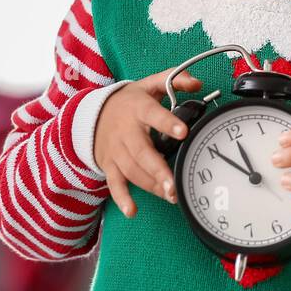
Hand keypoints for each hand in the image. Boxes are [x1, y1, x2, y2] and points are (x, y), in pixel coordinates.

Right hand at [93, 68, 202, 217]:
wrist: (92, 114)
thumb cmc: (130, 101)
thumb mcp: (150, 84)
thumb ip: (175, 79)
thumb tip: (197, 83)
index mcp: (138, 109)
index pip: (153, 115)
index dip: (168, 123)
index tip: (183, 132)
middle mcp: (126, 131)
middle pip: (142, 152)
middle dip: (158, 169)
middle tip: (175, 184)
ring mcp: (116, 151)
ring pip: (132, 170)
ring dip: (150, 185)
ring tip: (171, 196)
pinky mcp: (109, 165)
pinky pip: (114, 183)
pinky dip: (121, 198)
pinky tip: (132, 211)